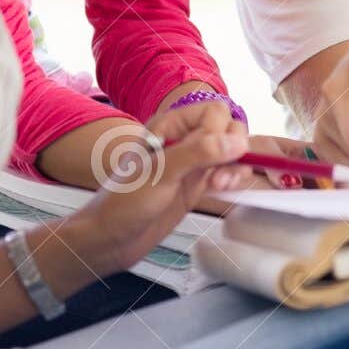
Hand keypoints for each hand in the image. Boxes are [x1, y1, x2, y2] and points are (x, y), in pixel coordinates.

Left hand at [73, 101, 248, 272]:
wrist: (111, 237)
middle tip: (218, 174)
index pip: (214, 111)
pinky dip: (233, 178)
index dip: (221, 131)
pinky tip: (222, 189)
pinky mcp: (196, 183)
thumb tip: (237, 141)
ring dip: (235, 166)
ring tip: (220, 185)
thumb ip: (199, 152)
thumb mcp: (161, 173)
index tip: (214, 155)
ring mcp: (191, 162)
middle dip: (233, 149)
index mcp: (169, 125)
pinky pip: (226, 171)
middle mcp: (183, 138)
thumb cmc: (124, 201)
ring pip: (231, 150)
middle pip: (228, 128)